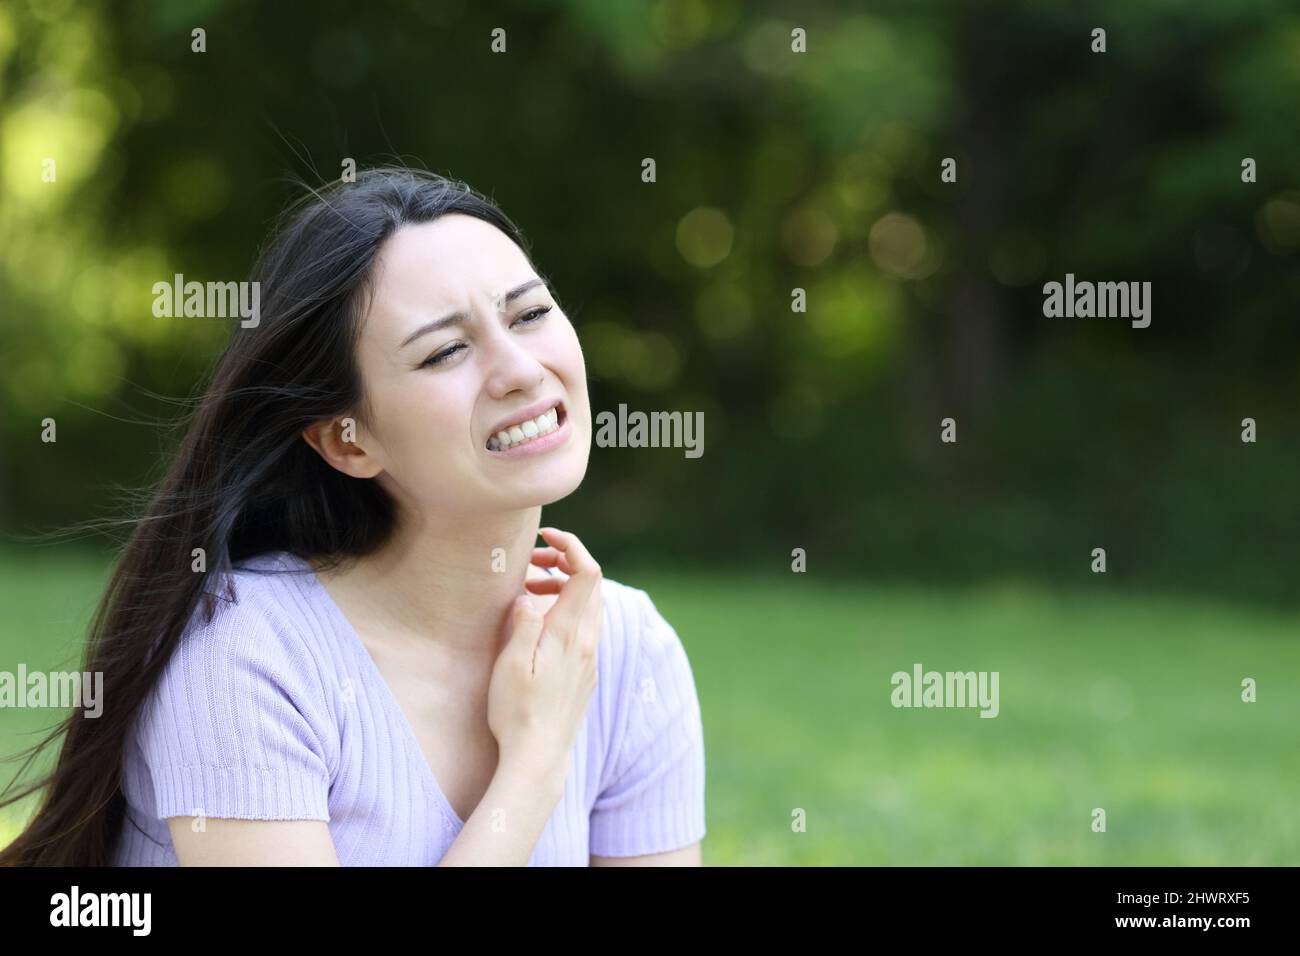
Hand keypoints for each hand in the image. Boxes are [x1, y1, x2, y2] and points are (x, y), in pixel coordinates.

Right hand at [487, 526, 603, 784]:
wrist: (539, 758)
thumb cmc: (518, 713)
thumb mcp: (512, 664)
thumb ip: (523, 623)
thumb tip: (530, 595)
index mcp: (570, 634)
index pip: (588, 572)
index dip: (572, 544)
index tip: (544, 535)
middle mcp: (587, 642)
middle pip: (591, 584)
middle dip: (565, 561)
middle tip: (531, 562)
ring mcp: (590, 658)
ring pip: (589, 605)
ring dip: (564, 588)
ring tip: (530, 592)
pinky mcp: (586, 672)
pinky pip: (585, 626)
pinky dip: (567, 610)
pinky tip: (541, 622)